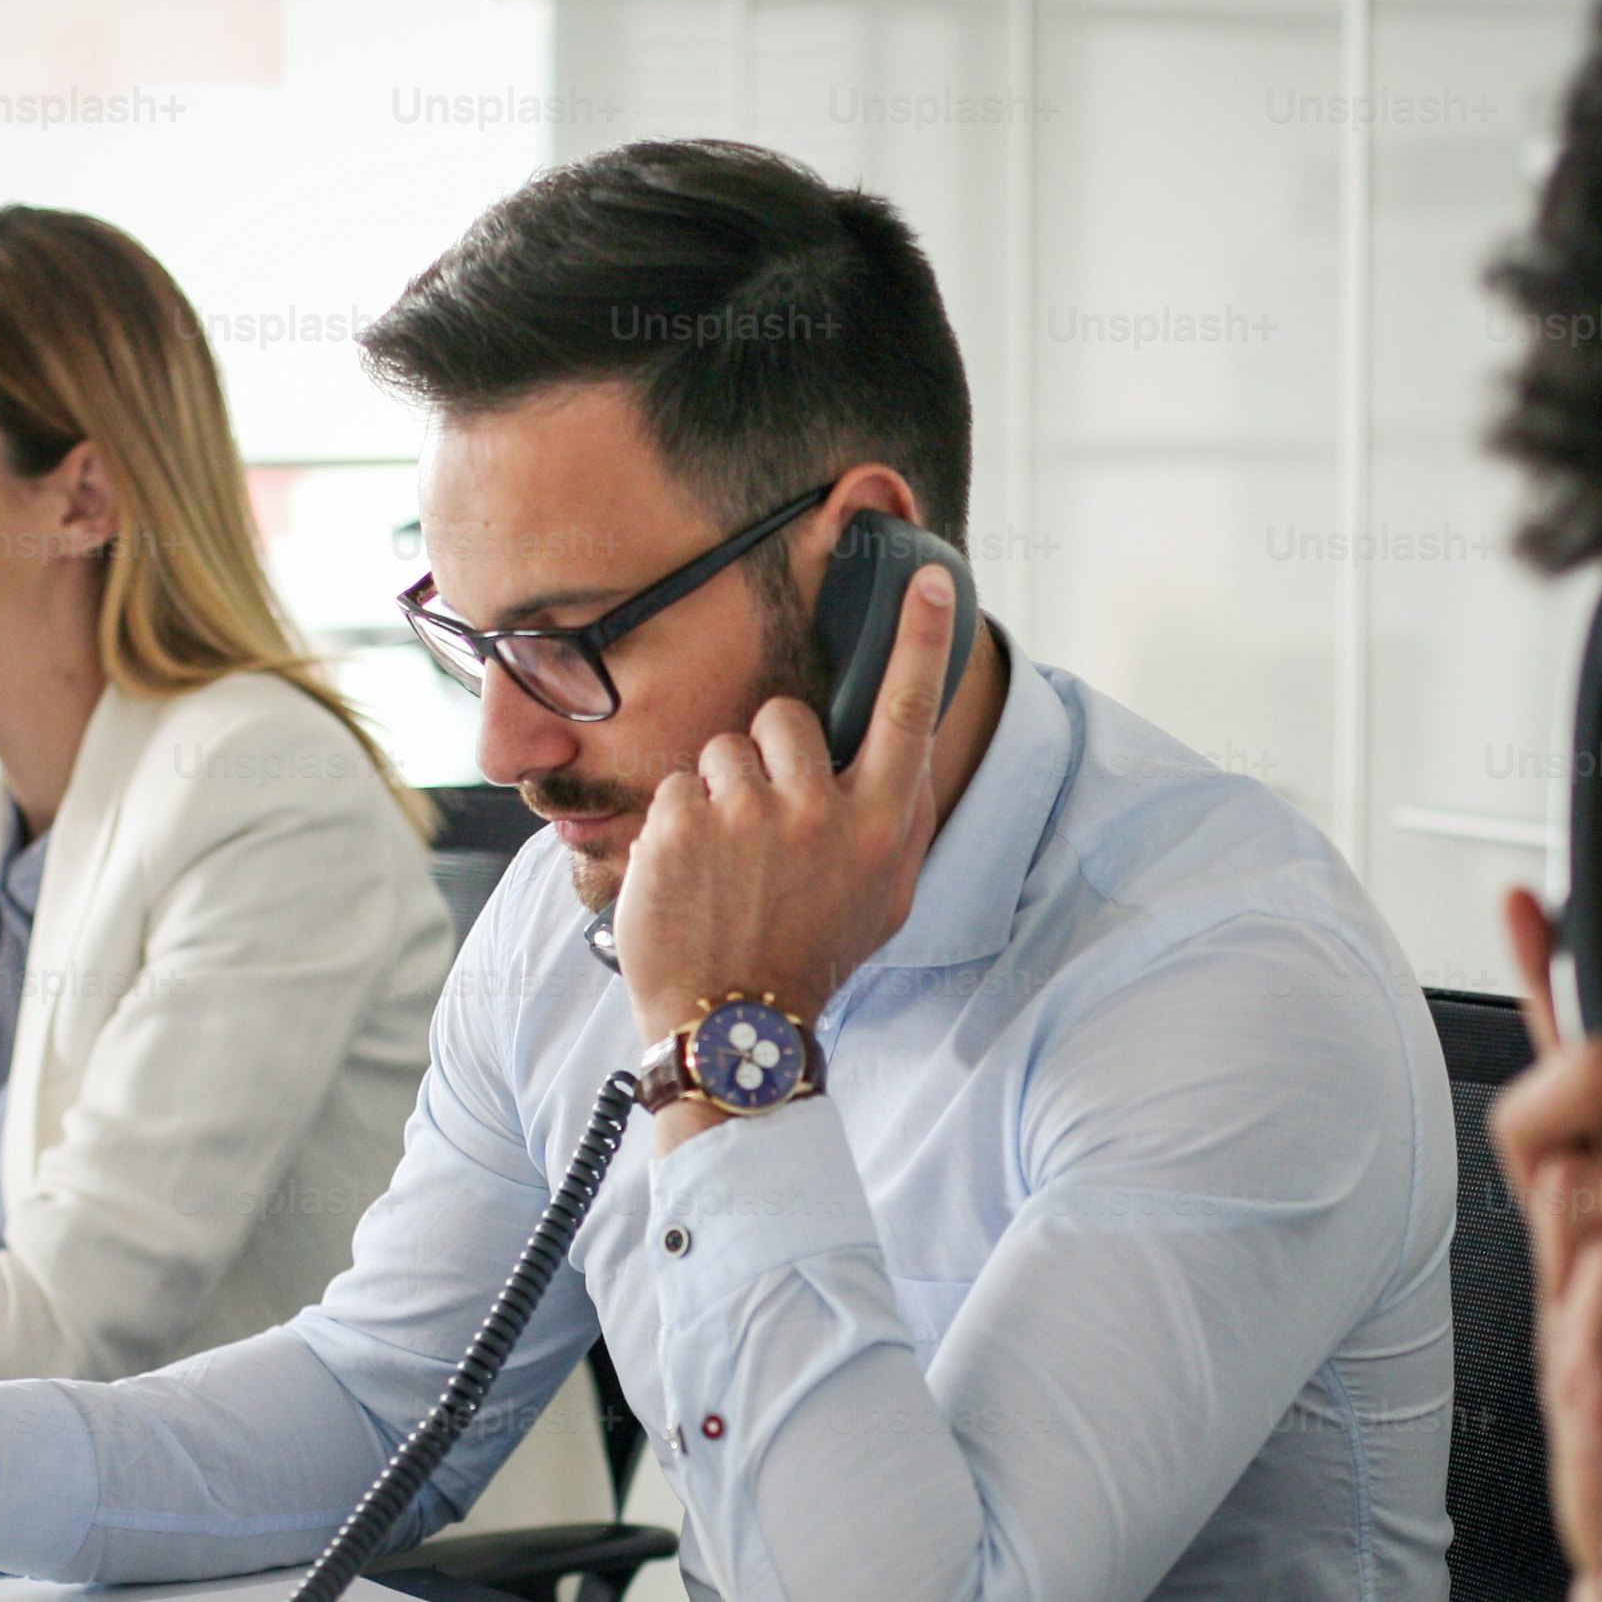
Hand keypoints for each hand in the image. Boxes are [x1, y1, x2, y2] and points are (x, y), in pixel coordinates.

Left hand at [611, 560, 963, 1059]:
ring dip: (717, 794)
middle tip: (763, 826)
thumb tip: (903, 751)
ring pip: (722, 750)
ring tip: (724, 864)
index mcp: (879, 825)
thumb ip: (895, 818)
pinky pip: (676, 785)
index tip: (926, 577)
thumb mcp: (885, 896)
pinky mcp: (682, 824)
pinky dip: (675, 826)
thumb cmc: (811, 955)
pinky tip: (689, 877)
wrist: (733, 1024)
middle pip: (784, 715)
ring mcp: (747, 816)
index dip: (921, 640)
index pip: (906, 712)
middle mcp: (820, 811)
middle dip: (766, 755)